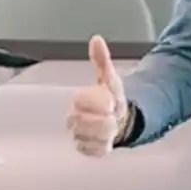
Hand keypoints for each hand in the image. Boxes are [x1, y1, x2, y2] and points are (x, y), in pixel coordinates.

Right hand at [67, 35, 128, 156]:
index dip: (101, 102)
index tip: (111, 102)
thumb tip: (96, 39)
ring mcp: (77, 135)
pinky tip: (109, 138)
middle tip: (113, 115)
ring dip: (109, 132)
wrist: (118, 120)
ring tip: (112, 126)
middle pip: (87, 122)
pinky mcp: (84, 150)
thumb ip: (102, 60)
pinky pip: (96, 150)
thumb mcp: (110, 78)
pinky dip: (106, 145)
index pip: (82, 101)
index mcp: (77, 100)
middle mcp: (72, 119)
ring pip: (93, 137)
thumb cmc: (111, 98)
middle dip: (107, 118)